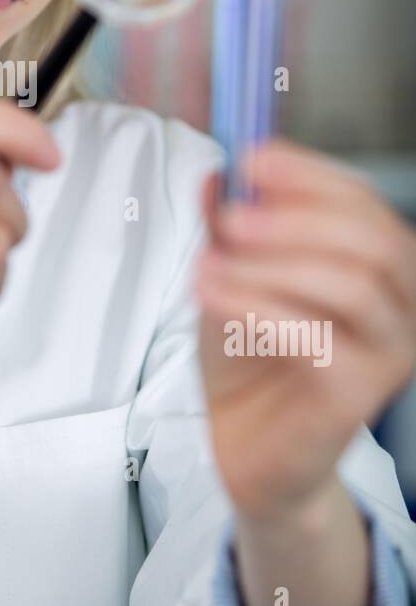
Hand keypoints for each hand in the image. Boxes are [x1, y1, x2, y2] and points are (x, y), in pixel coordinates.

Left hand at [194, 137, 415, 520]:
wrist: (243, 446)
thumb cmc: (249, 357)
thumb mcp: (229, 274)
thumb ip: (227, 228)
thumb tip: (217, 177)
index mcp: (377, 262)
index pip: (362, 202)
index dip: (310, 175)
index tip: (252, 159)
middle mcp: (400, 303)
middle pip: (373, 239)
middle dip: (296, 218)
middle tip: (228, 216)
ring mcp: (389, 352)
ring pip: (352, 285)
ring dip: (273, 263)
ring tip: (208, 261)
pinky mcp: (360, 396)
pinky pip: (319, 340)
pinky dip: (258, 307)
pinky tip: (211, 295)